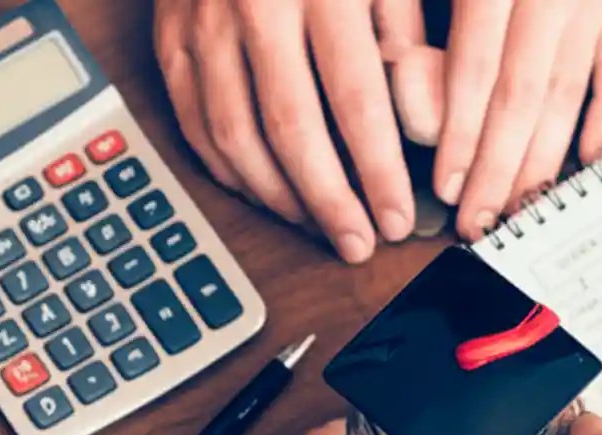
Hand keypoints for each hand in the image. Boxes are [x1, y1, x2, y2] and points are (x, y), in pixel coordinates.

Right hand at [154, 0, 424, 262]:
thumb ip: (405, 27)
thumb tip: (431, 116)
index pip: (354, 99)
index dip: (378, 170)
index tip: (399, 218)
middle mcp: (252, 9)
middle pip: (291, 130)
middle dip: (331, 201)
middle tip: (361, 244)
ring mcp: (202, 27)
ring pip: (235, 138)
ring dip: (280, 198)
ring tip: (320, 228)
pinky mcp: (170, 41)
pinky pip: (194, 124)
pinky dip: (230, 172)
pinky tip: (267, 196)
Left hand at [434, 0, 601, 239]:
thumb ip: (413, 3)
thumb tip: (396, 62)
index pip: (475, 70)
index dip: (460, 135)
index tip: (449, 189)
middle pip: (521, 97)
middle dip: (498, 168)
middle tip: (480, 221)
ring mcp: (592, 1)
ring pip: (565, 94)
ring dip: (543, 158)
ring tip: (523, 207)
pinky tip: (590, 163)